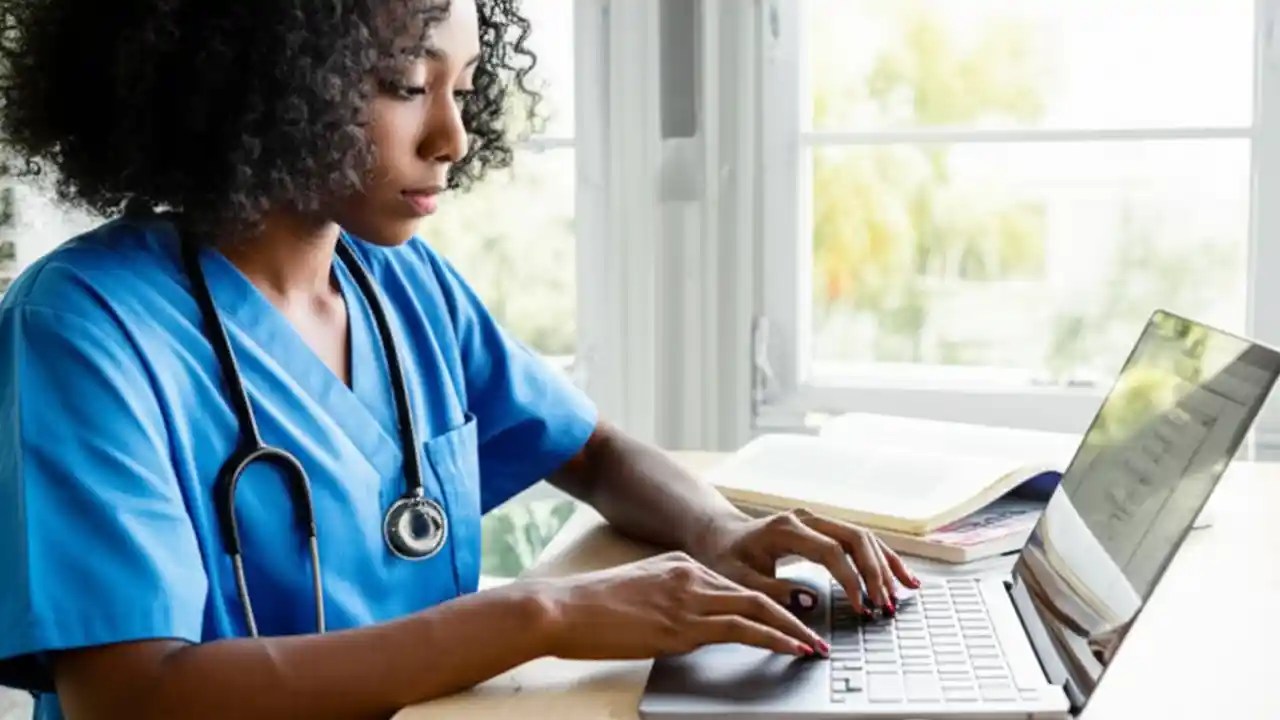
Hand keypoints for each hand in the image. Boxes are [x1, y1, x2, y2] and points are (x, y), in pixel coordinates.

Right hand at [533, 551, 829, 659]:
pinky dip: (774, 638)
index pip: (735, 583)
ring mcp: (688, 598)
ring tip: (817, 646)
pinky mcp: (682, 625)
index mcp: (680, 564)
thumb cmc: (589, 606)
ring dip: (794, 628)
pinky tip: (793, 648)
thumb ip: (667, 598)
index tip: (793, 615)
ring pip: (757, 608)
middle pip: (756, 591)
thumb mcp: (637, 592)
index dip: (769, 601)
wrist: (563, 608)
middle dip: (794, 613)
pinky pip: (741, 630)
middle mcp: (691, 575)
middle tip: (820, 631)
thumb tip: (685, 620)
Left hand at [690, 508, 920, 616]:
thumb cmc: (726, 558)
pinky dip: (880, 558)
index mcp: (786, 529)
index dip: (851, 580)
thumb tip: (812, 602)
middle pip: (855, 539)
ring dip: (885, 564)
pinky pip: (859, 540)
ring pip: (863, 537)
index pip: (831, 551)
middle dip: (876, 573)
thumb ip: (774, 592)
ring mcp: (817, 520)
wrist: (718, 535)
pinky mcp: (823, 528)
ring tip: (904, 592)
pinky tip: (898, 576)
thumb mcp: (740, 580)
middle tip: (886, 604)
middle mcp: (806, 518)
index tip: (861, 607)